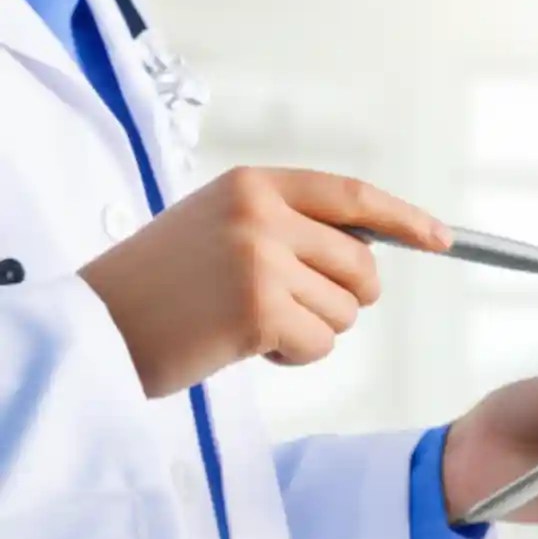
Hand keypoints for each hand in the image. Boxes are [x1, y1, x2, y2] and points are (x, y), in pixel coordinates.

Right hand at [80, 167, 449, 397]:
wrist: (95, 327)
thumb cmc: (162, 284)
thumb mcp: (221, 224)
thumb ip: (290, 224)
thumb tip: (372, 249)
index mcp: (254, 183)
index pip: (353, 195)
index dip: (405, 219)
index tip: (440, 239)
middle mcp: (262, 213)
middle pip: (363, 265)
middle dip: (346, 297)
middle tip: (292, 307)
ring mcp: (261, 260)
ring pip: (346, 311)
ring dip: (312, 329)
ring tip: (250, 322)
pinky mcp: (260, 311)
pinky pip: (321, 344)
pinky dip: (294, 355)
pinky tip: (246, 346)